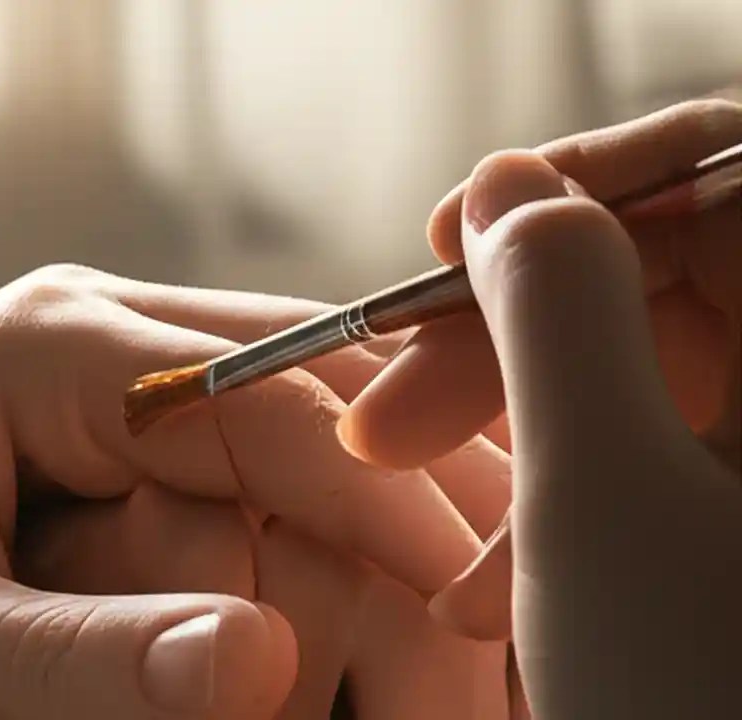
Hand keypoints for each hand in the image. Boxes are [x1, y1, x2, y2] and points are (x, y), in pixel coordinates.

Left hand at [0, 265, 505, 718]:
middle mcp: (88, 337)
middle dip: (396, 487)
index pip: (261, 399)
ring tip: (450, 598)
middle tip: (489, 597)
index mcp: (47, 346)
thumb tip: (263, 662)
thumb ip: (78, 657)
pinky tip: (356, 587)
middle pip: (298, 391)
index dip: (375, 497)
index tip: (468, 594)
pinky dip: (303, 522)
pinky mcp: (98, 442)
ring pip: (284, 425)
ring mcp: (98, 385)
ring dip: (363, 506)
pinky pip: (236, 467)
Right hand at [341, 99, 741, 717]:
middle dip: (514, 341)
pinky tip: (491, 593)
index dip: (588, 183)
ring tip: (444, 544)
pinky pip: (650, 478)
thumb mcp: (601, 495)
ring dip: (518, 448)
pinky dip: (558, 515)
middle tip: (392, 408)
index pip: (732, 177)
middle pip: (675, 285)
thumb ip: (554, 307)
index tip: (451, 239)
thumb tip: (507, 191)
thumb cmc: (697, 708)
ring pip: (646, 392)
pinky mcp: (737, 547)